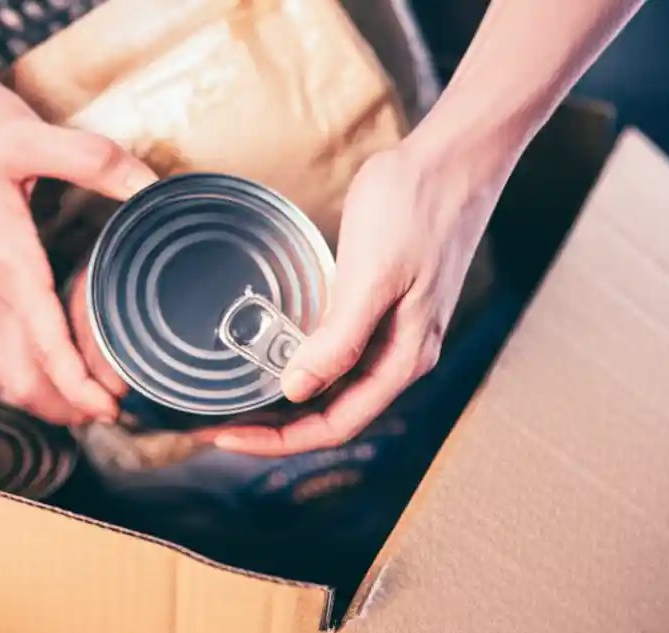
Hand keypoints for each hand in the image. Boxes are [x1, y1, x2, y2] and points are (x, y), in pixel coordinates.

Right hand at [0, 70, 156, 424]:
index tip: (106, 406)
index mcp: (2, 255)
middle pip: (18, 372)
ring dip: (36, 394)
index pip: (41, 340)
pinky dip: (10, 371)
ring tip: (77, 406)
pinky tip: (33, 373)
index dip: (75, 381)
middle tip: (105, 414)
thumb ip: (95, 160)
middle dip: (60, 403)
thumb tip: (149, 186)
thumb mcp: (34, 133)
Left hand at [214, 141, 506, 455]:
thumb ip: (340, 339)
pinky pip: (338, 351)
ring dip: (285, 398)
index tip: (225, 435)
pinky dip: (301, 360)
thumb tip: (297, 391)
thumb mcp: (372, 275)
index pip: (334, 426)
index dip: (277, 440)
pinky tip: (271, 352)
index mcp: (403, 359)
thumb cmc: (418, 207)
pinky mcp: (383, 304)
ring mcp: (393, 330)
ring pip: (334, 385)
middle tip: (215, 422)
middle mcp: (400, 355)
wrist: (453, 156)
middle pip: (331, 413)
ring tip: (235, 397)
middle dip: (274, 427)